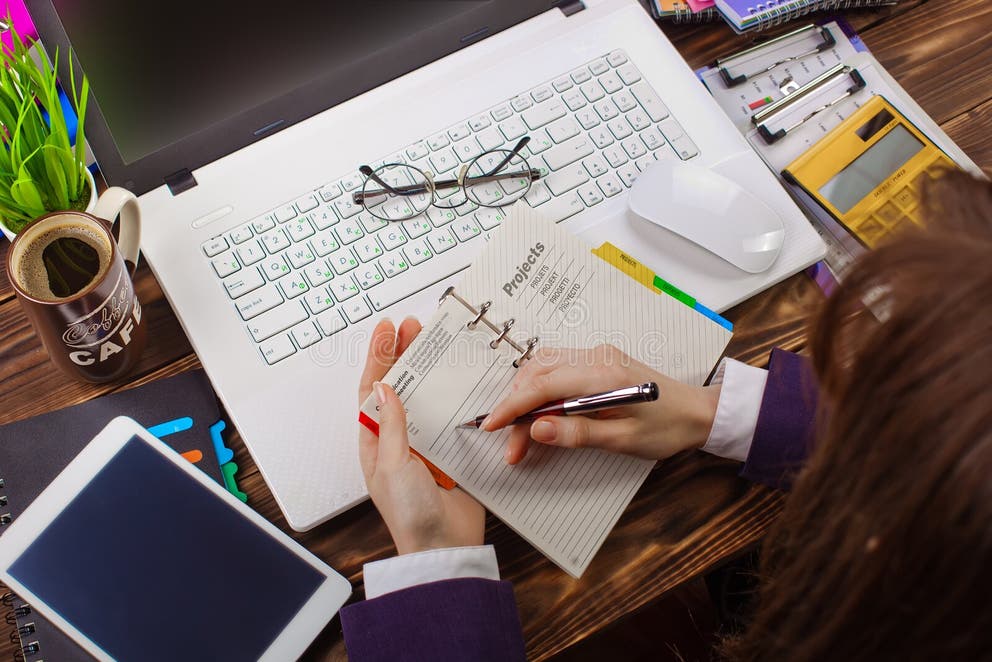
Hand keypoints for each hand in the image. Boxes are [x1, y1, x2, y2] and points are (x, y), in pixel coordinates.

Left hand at [358, 318, 485, 554]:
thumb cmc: (410, 514)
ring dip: (428, 368)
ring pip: (425, 396)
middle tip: (412, 326)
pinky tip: (458, 376)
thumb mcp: (394, 464)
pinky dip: (453, 394)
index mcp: (375, 443)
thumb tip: (383, 386)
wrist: (444, 546)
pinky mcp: (452, 451)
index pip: (372, 391)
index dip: (378, 358)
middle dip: (403, 354)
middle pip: (399, 387)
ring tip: (433, 340)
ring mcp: (426, 444)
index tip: (385, 330)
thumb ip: (392, 425)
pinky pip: (451, 416)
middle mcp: (399, 440)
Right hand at [483, 344, 719, 463]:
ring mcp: (597, 355)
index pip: (543, 385)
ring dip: (526, 395)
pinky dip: (540, 388)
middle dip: (516, 407)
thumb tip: (536, 429)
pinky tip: (539, 411)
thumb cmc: (667, 428)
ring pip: (543, 366)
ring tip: (520, 430)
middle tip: (510, 444)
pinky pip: (557, 367)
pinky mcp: (598, 361)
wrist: (697, 413)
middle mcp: (596, 356)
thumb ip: (577, 433)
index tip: (492, 425)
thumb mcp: (623, 440)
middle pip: (538, 373)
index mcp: (602, 374)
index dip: (513, 406)